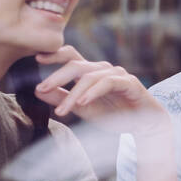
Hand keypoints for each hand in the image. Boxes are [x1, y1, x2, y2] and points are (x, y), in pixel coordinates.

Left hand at [35, 46, 169, 136]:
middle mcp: (103, 69)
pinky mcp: (128, 82)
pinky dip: (93, 92)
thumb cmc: (115, 115)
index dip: (54, 55)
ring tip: (63, 109)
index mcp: (91, 72)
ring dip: (74, 93)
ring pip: (89, 76)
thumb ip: (62, 99)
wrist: (144, 125)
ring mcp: (116, 74)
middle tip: (41, 88)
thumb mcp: (82, 109)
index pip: (71, 56)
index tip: (37, 58)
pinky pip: (107, 83)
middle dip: (57, 76)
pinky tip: (82, 102)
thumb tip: (37, 91)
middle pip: (76, 64)